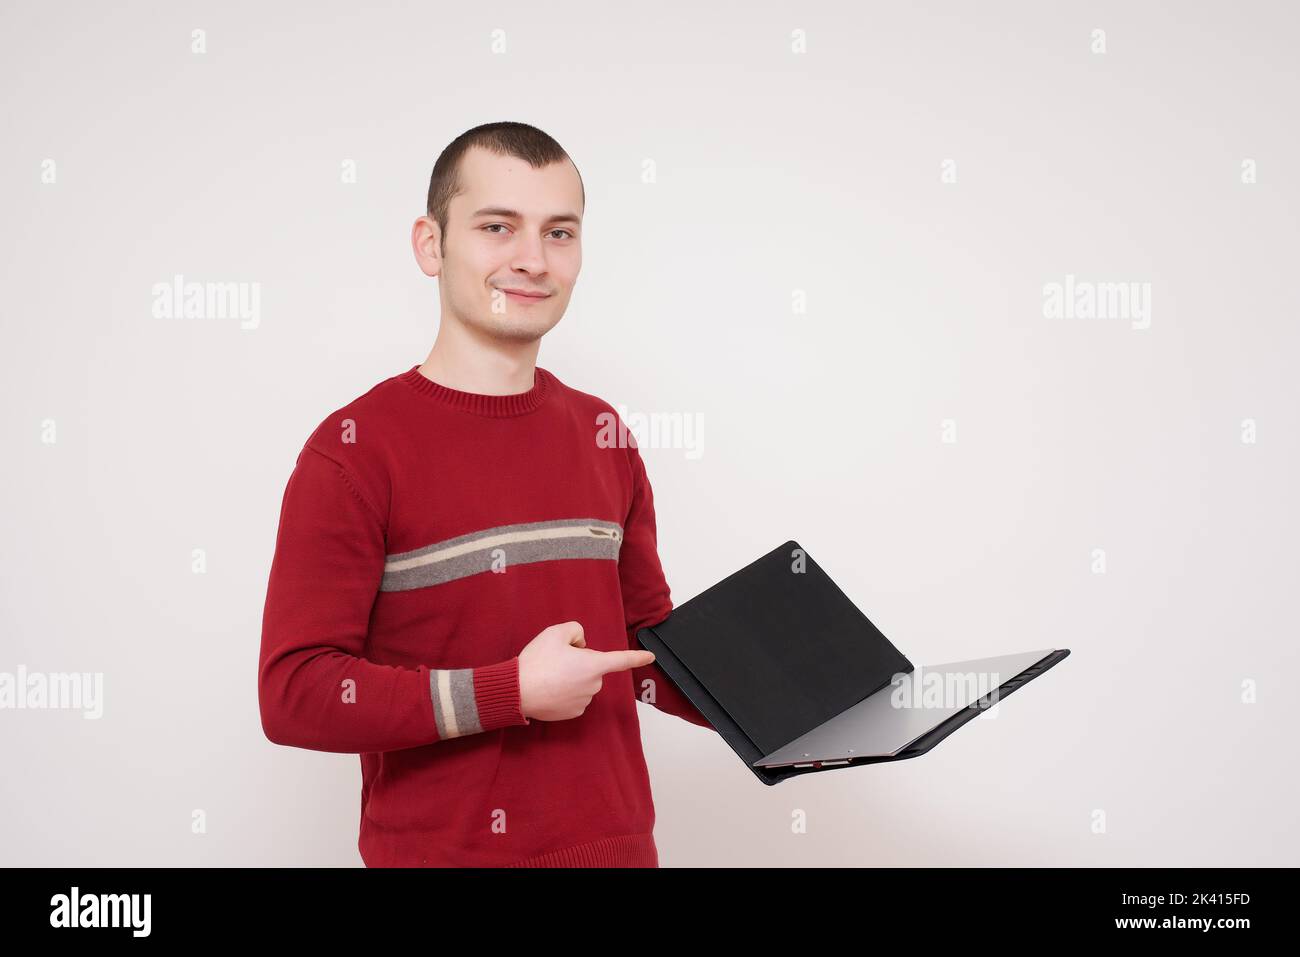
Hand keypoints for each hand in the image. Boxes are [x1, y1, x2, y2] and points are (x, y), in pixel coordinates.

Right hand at [517, 620, 654, 720]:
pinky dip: (564, 692)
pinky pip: (574, 697)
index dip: (637, 657)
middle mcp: (593, 685)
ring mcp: (584, 701)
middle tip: (556, 660)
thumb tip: (580, 644)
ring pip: (582, 683)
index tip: (650, 657)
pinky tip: (549, 688)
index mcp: (593, 665)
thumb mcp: (555, 632)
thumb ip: (575, 630)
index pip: (621, 659)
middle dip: (579, 662)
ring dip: (570, 678)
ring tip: (549, 675)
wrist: (517, 691)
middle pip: (592, 668)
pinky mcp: (573, 713)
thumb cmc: (537, 662)